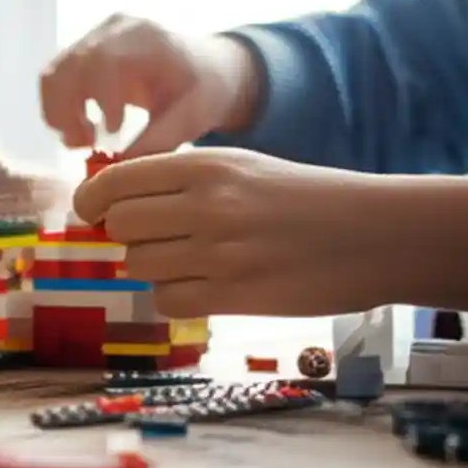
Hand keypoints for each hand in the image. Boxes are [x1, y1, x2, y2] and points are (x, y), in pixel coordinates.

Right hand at [39, 14, 259, 156]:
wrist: (205, 66)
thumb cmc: (204, 89)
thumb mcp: (194, 114)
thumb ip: (161, 139)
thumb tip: (119, 168)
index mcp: (146, 36)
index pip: (105, 59)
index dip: (100, 96)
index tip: (112, 131)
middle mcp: (113, 29)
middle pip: (71, 65)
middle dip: (71, 112)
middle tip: (87, 145)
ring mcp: (92, 39)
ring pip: (53, 74)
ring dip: (57, 114)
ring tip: (81, 142)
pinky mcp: (80, 54)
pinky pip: (53, 80)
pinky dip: (56, 110)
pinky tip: (78, 130)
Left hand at [73, 148, 388, 317]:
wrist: (374, 235)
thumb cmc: (306, 199)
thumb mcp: (243, 169)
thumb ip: (182, 181)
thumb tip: (114, 202)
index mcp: (206, 167)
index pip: (115, 183)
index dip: (93, 201)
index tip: (93, 212)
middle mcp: (206, 206)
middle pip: (120, 226)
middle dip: (125, 235)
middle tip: (154, 238)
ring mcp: (218, 253)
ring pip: (139, 264)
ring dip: (153, 266)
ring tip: (192, 260)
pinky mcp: (233, 295)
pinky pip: (166, 300)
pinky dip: (174, 296)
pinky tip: (204, 285)